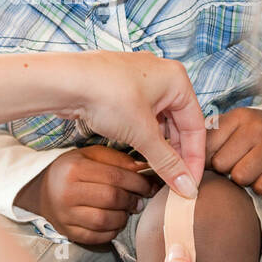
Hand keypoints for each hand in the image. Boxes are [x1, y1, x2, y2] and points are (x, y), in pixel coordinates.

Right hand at [15, 146, 155, 243]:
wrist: (43, 190)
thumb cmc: (73, 169)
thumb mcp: (91, 155)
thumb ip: (117, 160)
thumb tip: (145, 169)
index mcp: (74, 169)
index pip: (115, 177)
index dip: (138, 183)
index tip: (149, 185)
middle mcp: (67, 193)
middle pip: (111, 199)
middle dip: (132, 200)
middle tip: (139, 200)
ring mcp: (66, 215)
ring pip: (105, 221)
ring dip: (123, 217)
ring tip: (126, 210)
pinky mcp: (68, 232)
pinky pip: (98, 237)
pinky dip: (112, 231)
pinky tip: (115, 221)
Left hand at [64, 52, 204, 197]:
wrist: (64, 81)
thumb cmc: (107, 95)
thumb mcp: (143, 134)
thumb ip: (167, 162)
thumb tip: (186, 186)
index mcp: (177, 79)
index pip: (196, 126)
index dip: (194, 159)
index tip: (190, 184)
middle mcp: (162, 75)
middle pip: (179, 123)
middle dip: (177, 153)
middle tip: (175, 182)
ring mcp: (140, 80)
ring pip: (159, 120)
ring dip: (160, 146)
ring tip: (157, 171)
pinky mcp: (121, 88)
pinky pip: (142, 115)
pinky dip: (144, 135)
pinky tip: (141, 153)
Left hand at [205, 107, 261, 195]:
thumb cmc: (260, 135)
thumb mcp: (237, 128)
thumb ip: (212, 138)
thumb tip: (182, 159)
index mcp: (239, 116)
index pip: (205, 145)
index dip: (206, 159)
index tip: (215, 160)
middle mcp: (258, 126)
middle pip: (221, 165)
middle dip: (227, 170)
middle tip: (240, 163)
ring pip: (240, 178)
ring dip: (244, 180)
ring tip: (253, 169)